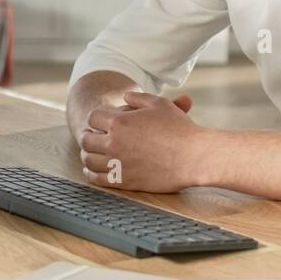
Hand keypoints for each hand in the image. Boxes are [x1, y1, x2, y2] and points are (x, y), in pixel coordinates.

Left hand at [79, 91, 204, 192]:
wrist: (194, 157)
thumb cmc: (179, 128)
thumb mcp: (159, 104)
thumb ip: (138, 98)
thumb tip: (124, 97)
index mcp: (119, 122)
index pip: (93, 117)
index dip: (97, 117)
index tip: (101, 121)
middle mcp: (114, 143)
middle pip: (86, 139)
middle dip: (88, 135)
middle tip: (89, 136)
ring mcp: (117, 164)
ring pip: (89, 160)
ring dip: (87, 155)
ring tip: (90, 153)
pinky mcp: (123, 182)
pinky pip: (97, 179)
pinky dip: (91, 174)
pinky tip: (92, 172)